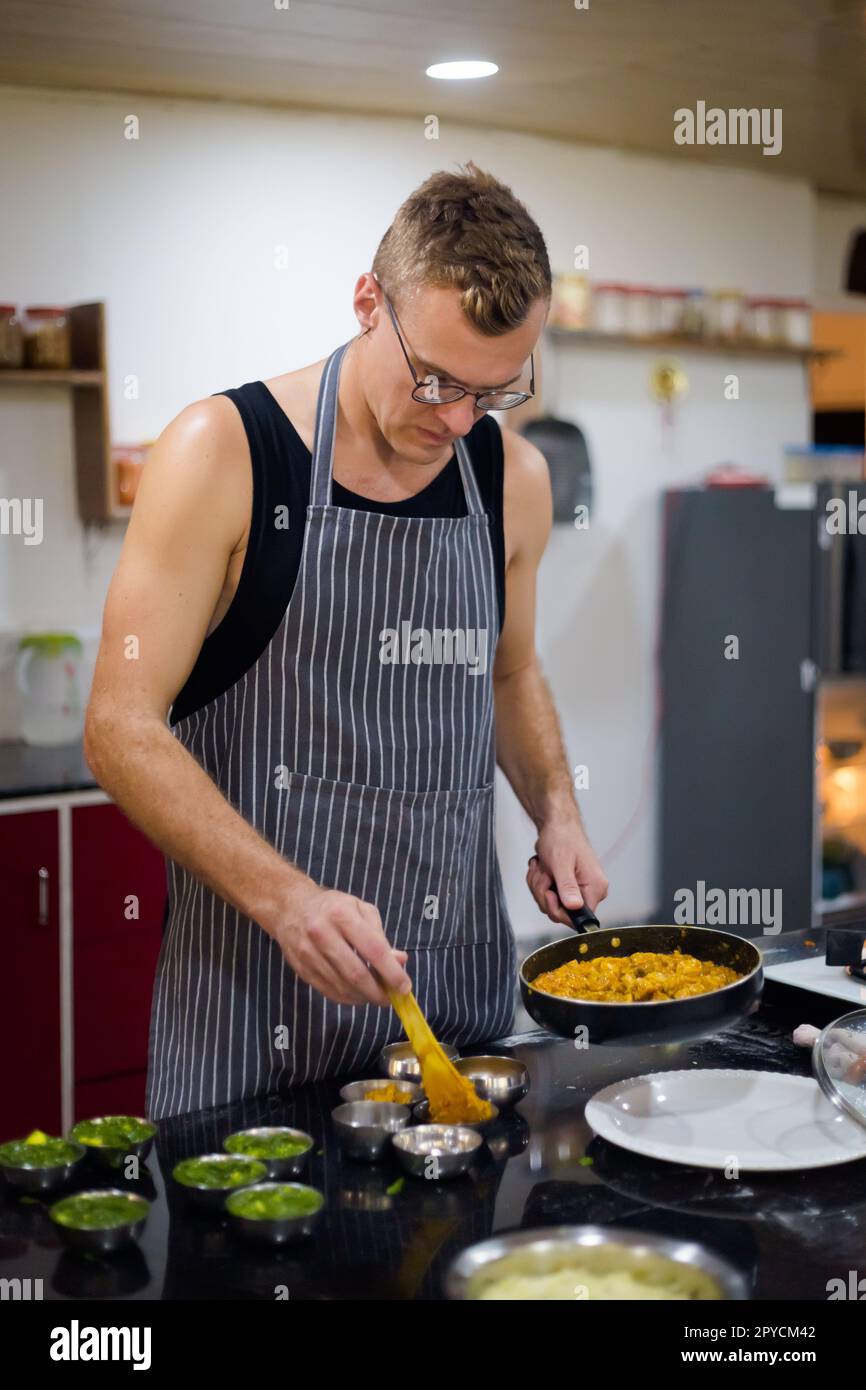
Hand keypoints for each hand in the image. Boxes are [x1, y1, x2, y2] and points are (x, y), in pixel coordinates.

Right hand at [271, 882, 411, 1006]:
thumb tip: (399, 962)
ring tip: (375, 996)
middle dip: (378, 992)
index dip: (391, 972)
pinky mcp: (300, 968)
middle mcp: (322, 934)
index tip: (404, 987)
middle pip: (356, 974)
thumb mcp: (361, 910)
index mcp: (342, 915)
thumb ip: (380, 936)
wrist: (290, 907)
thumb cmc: (333, 907)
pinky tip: (357, 995)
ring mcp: (308, 953)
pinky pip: (328, 991)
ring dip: (363, 997)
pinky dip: (347, 998)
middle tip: (390, 998)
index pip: (373, 950)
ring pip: (342, 986)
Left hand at [526, 819, 608, 927]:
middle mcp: (591, 891)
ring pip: (550, 903)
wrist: (557, 824)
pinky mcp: (568, 887)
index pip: (579, 918)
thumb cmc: (562, 838)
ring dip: (540, 885)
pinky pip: (547, 896)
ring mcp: (579, 890)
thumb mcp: (561, 863)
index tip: (549, 892)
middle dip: (545, 893)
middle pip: (561, 912)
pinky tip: (543, 868)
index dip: (558, 909)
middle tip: (545, 874)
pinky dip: (540, 882)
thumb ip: (568, 886)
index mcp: (596, 887)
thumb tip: (575, 907)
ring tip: (543, 867)